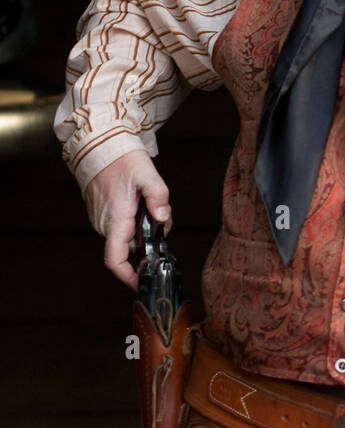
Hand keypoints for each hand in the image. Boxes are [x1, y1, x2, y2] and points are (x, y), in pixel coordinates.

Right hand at [83, 150, 171, 290]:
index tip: (144, 283)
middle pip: (130, 248)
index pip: (116, 260)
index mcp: (116, 219)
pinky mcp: (101, 213)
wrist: (99, 144)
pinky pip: (120, 227)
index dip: (129, 277)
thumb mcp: (146, 174)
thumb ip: (158, 197)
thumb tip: (163, 218)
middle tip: (162, 221)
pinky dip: (134, 222)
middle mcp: (105, 223)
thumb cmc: (121, 158)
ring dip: (142, 230)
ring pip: (126, 237)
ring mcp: (101, 219)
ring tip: (151, 206)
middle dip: (149, 242)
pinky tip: (140, 203)